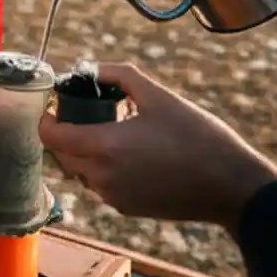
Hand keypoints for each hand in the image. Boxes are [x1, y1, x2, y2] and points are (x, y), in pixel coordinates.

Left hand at [39, 63, 276, 231]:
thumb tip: (92, 67)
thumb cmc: (198, 137)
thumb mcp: (158, 96)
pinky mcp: (127, 209)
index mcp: (105, 147)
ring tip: (110, 128)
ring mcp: (114, 197)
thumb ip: (120, 76)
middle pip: (63, 155)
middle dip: (65, 133)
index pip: (51, 137)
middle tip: (82, 111)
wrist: (230, 185)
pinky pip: (101, 185)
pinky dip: (103, 168)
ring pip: (81, 172)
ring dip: (85, 150)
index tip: (52, 105)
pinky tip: (129, 152)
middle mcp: (103, 177)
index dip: (45, 119)